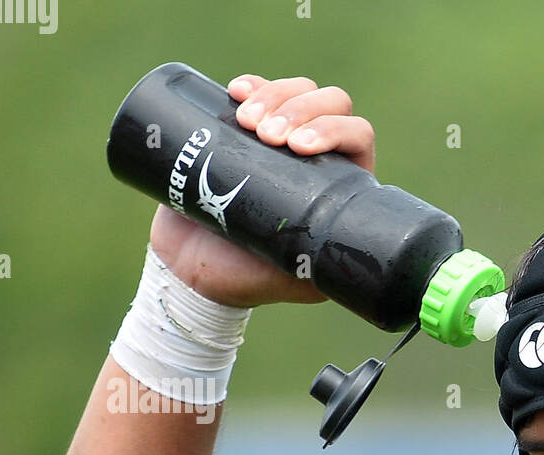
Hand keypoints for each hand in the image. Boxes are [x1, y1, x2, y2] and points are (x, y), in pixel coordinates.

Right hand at [148, 73, 376, 307]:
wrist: (186, 268)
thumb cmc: (244, 278)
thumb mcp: (289, 280)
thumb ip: (319, 272)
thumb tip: (348, 260)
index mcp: (338, 192)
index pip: (357, 140)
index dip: (335, 130)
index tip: (299, 146)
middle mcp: (317, 162)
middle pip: (331, 106)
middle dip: (300, 108)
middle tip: (265, 134)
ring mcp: (280, 143)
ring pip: (298, 92)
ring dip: (275, 93)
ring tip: (245, 119)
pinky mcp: (244, 132)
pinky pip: (259, 91)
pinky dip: (252, 84)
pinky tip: (237, 91)